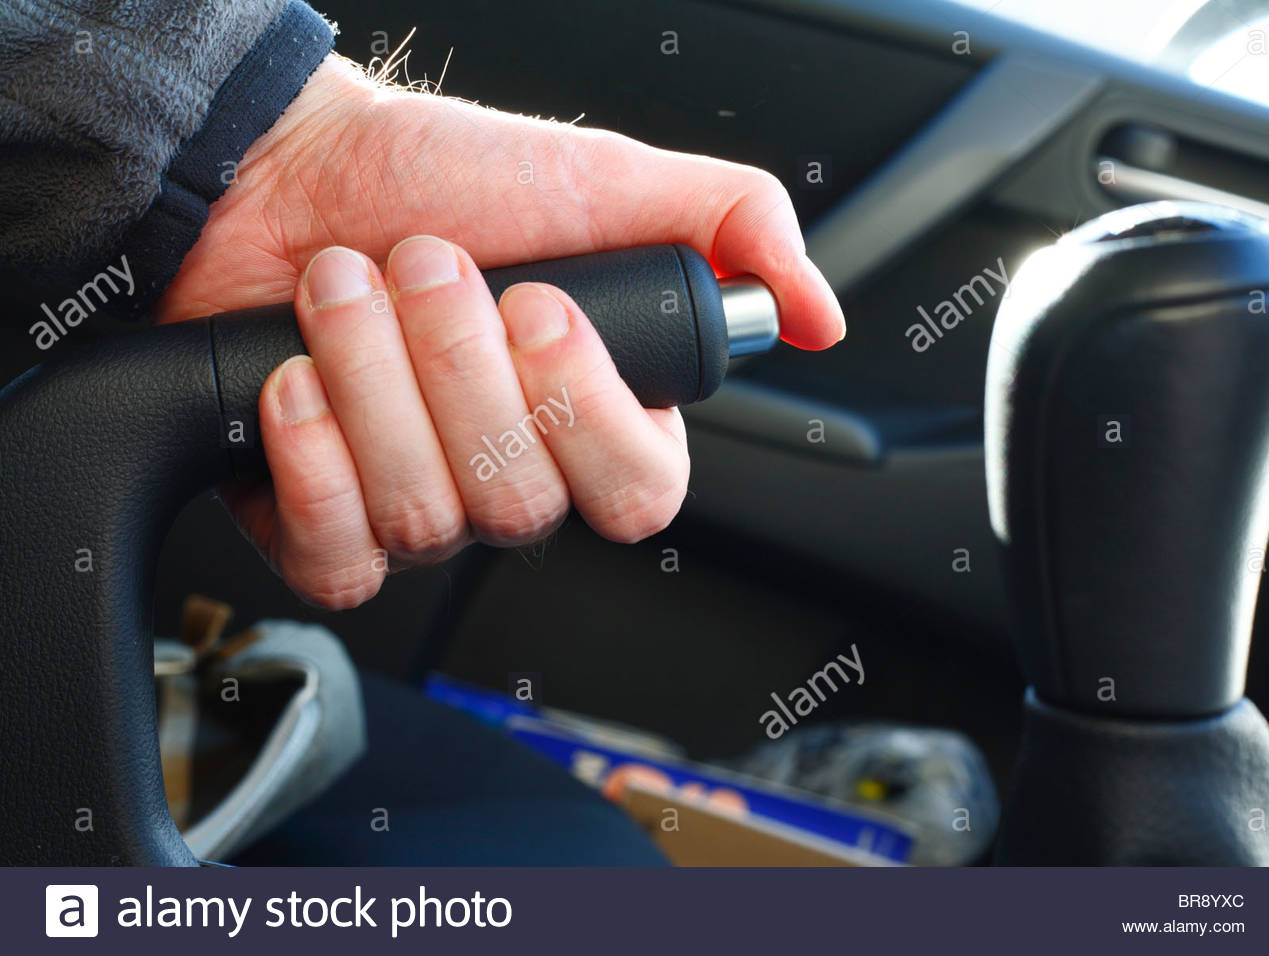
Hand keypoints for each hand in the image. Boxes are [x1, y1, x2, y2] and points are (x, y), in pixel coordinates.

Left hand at [159, 54, 844, 607]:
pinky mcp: (328, 527)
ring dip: (375, 379)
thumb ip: (731, 227)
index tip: (539, 309)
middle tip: (426, 266)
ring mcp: (424, 512)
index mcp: (595, 418)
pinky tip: (298, 383)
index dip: (585, 412)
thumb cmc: (439, 178)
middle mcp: (515, 478)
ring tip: (347, 288)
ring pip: (429, 519)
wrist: (288, 171)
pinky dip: (316, 463)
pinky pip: (343, 559)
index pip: (641, 494)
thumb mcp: (608, 180)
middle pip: (522, 504)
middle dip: (457, 365)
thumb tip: (818, 315)